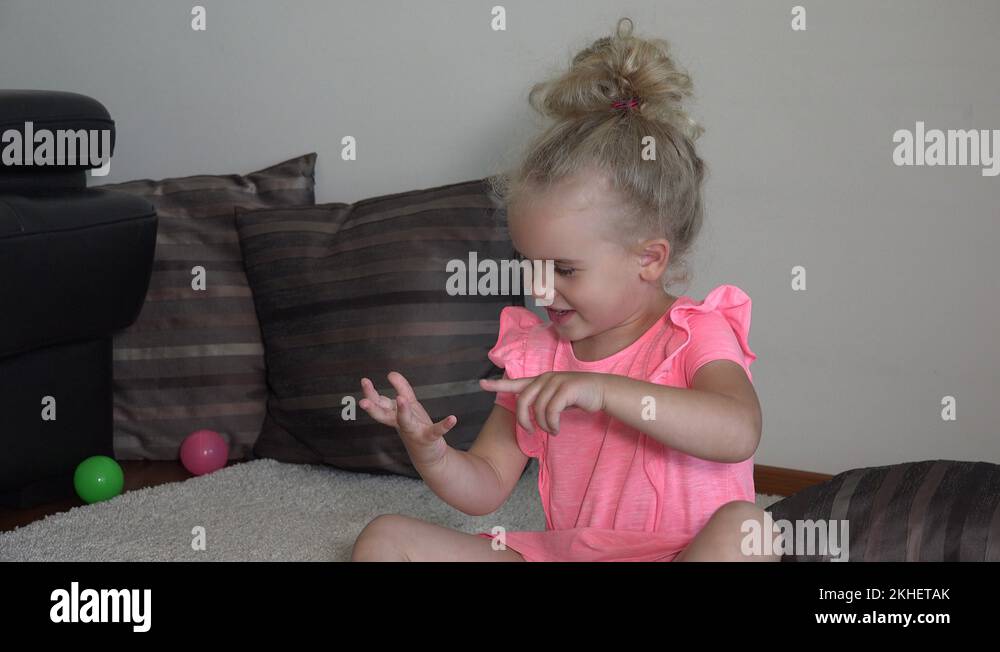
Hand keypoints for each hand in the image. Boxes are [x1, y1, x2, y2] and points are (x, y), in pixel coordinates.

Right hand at [359, 371, 454, 466]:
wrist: (429, 454)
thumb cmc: (416, 427)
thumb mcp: (409, 406)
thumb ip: (401, 388)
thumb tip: (391, 373)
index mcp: (394, 415)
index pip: (379, 403)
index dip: (370, 393)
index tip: (364, 380)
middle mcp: (400, 424)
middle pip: (383, 415)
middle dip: (373, 408)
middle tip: (363, 402)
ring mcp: (414, 432)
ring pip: (405, 422)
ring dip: (403, 412)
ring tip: (402, 400)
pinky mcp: (429, 438)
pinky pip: (436, 431)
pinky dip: (444, 425)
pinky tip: (452, 419)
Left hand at [479, 371, 607, 434]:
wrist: (600, 391)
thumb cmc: (577, 397)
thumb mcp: (556, 399)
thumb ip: (542, 402)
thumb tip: (530, 416)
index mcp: (539, 381)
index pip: (514, 382)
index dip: (497, 384)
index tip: (481, 383)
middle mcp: (544, 378)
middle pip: (523, 400)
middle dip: (523, 420)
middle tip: (529, 431)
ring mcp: (555, 382)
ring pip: (538, 409)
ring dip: (543, 425)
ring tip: (551, 430)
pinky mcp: (566, 388)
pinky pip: (551, 411)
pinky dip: (552, 424)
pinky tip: (557, 429)